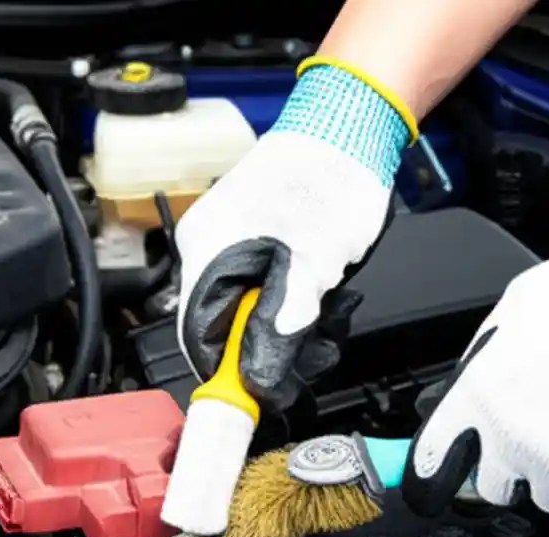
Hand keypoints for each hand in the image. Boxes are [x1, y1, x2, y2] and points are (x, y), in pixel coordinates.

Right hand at [175, 62, 410, 410]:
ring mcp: (233, 241)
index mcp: (206, 252)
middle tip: (314, 352)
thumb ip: (279, 330)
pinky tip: (326, 294)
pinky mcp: (258, 239)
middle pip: (225, 329)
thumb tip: (258, 380)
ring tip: (330, 315)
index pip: (197, 339)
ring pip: (250, 312)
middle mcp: (209, 247)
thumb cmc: (330, 178)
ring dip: (291, 327)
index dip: (229, 375)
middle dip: (271, 350)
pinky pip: (266, 288)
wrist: (351, 125)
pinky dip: (296, 302)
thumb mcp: (310, 269)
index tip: (261, 398)